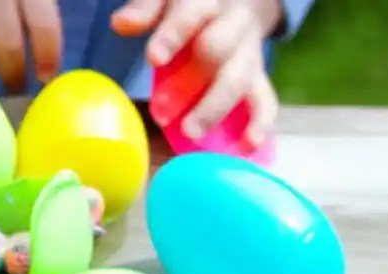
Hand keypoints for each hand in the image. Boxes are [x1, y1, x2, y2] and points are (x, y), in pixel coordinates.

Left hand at [111, 0, 283, 144]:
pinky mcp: (258, 79)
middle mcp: (233, 25)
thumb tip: (121, 23)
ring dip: (214, 108)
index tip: (154, 58)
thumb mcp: (166, 1)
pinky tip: (247, 145)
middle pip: (216, 50)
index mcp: (207, 2)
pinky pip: (265, 100)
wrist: (232, 9)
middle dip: (188, 82)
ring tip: (190, 132)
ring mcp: (249, 54)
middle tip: (160, 111)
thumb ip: (146, 9)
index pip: (192, 13)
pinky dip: (260, 123)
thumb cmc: (188, 9)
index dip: (173, 36)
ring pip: (238, 79)